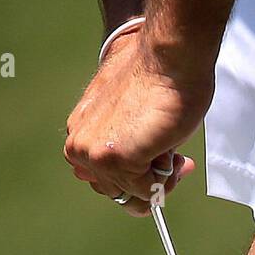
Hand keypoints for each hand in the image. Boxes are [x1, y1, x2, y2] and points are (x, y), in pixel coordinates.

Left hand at [64, 31, 211, 215]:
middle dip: (151, 181)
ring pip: (135, 195)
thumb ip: (127, 146)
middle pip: (120, 193)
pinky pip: (148, 191)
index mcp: (80, 133)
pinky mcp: (114, 159)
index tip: (160, 162)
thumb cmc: (160, 81)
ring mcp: (94, 155)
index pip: (107, 181)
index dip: (139, 177)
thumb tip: (145, 178)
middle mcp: (80, 146)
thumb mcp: (133, 120)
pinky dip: (167, 176)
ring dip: (162, 177)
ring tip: (169, 146)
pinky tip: (170, 149)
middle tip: (174, 159)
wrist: (168, 59)